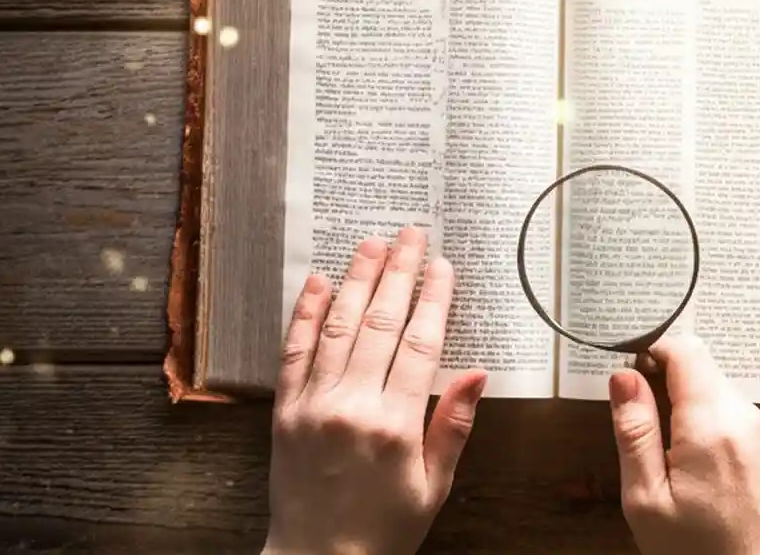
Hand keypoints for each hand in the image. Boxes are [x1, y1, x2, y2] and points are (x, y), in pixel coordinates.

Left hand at [263, 227, 487, 554]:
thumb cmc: (384, 529)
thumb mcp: (434, 486)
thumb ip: (453, 426)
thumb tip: (475, 372)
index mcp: (396, 425)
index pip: (419, 345)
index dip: (433, 299)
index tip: (444, 266)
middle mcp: (352, 406)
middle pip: (379, 322)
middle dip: (398, 272)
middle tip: (411, 234)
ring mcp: (313, 405)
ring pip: (337, 326)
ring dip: (355, 279)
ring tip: (371, 243)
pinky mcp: (284, 411)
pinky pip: (294, 352)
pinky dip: (305, 314)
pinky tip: (316, 282)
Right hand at [608, 335, 759, 554]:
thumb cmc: (700, 552)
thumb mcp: (646, 498)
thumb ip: (634, 432)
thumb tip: (622, 377)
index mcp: (711, 424)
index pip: (685, 348)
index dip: (650, 349)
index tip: (626, 374)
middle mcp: (740, 415)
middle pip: (696, 362)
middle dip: (659, 377)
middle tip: (635, 419)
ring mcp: (754, 425)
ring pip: (706, 382)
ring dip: (675, 398)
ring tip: (656, 446)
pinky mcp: (756, 439)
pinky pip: (718, 405)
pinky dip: (692, 414)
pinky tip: (679, 455)